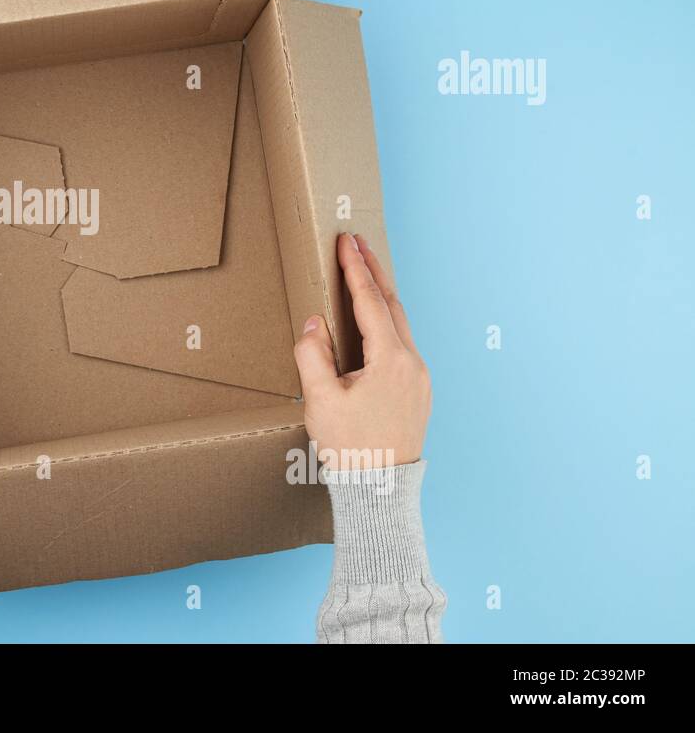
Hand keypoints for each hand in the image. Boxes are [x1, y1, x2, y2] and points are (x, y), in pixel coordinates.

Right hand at [293, 233, 430, 470]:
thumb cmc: (349, 449)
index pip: (370, 302)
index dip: (355, 269)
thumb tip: (315, 324)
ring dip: (381, 296)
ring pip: (400, 324)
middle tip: (358, 242)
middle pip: (392, 305)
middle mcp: (412, 364)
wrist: (379, 490)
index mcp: (390, 361)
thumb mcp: (320, 401)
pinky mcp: (418, 391)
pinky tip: (375, 320)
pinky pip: (403, 344)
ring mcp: (419, 378)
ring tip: (365, 273)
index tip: (346, 242)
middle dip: (373, 271)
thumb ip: (313, 356)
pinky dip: (387, 322)